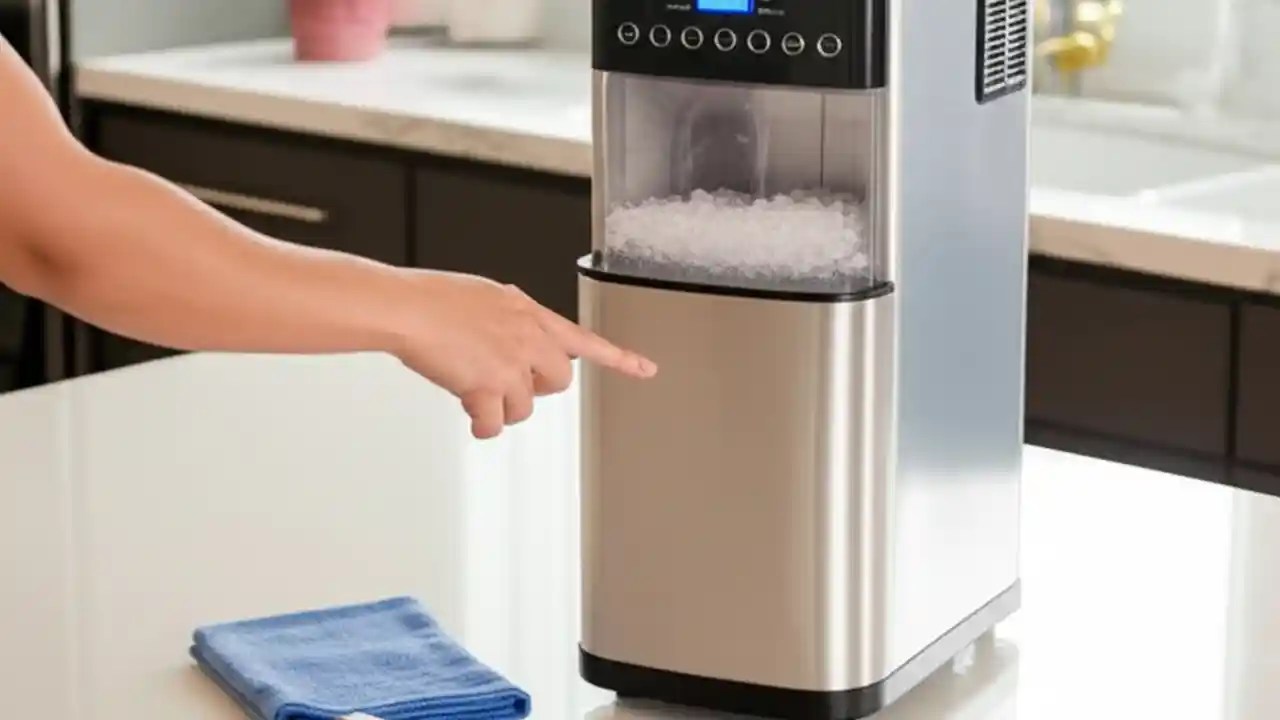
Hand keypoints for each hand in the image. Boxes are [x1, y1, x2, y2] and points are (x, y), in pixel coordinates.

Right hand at [394, 270, 656, 438]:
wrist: (408, 308)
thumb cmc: (434, 299)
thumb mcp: (487, 296)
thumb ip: (511, 316)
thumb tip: (516, 330)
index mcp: (529, 313)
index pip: (584, 339)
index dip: (618, 357)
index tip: (646, 369)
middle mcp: (528, 338)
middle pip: (559, 381)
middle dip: (536, 387)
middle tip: (507, 382)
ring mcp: (511, 365)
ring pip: (524, 407)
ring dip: (501, 407)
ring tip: (473, 387)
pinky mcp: (488, 388)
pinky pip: (495, 425)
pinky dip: (483, 426)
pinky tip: (471, 415)